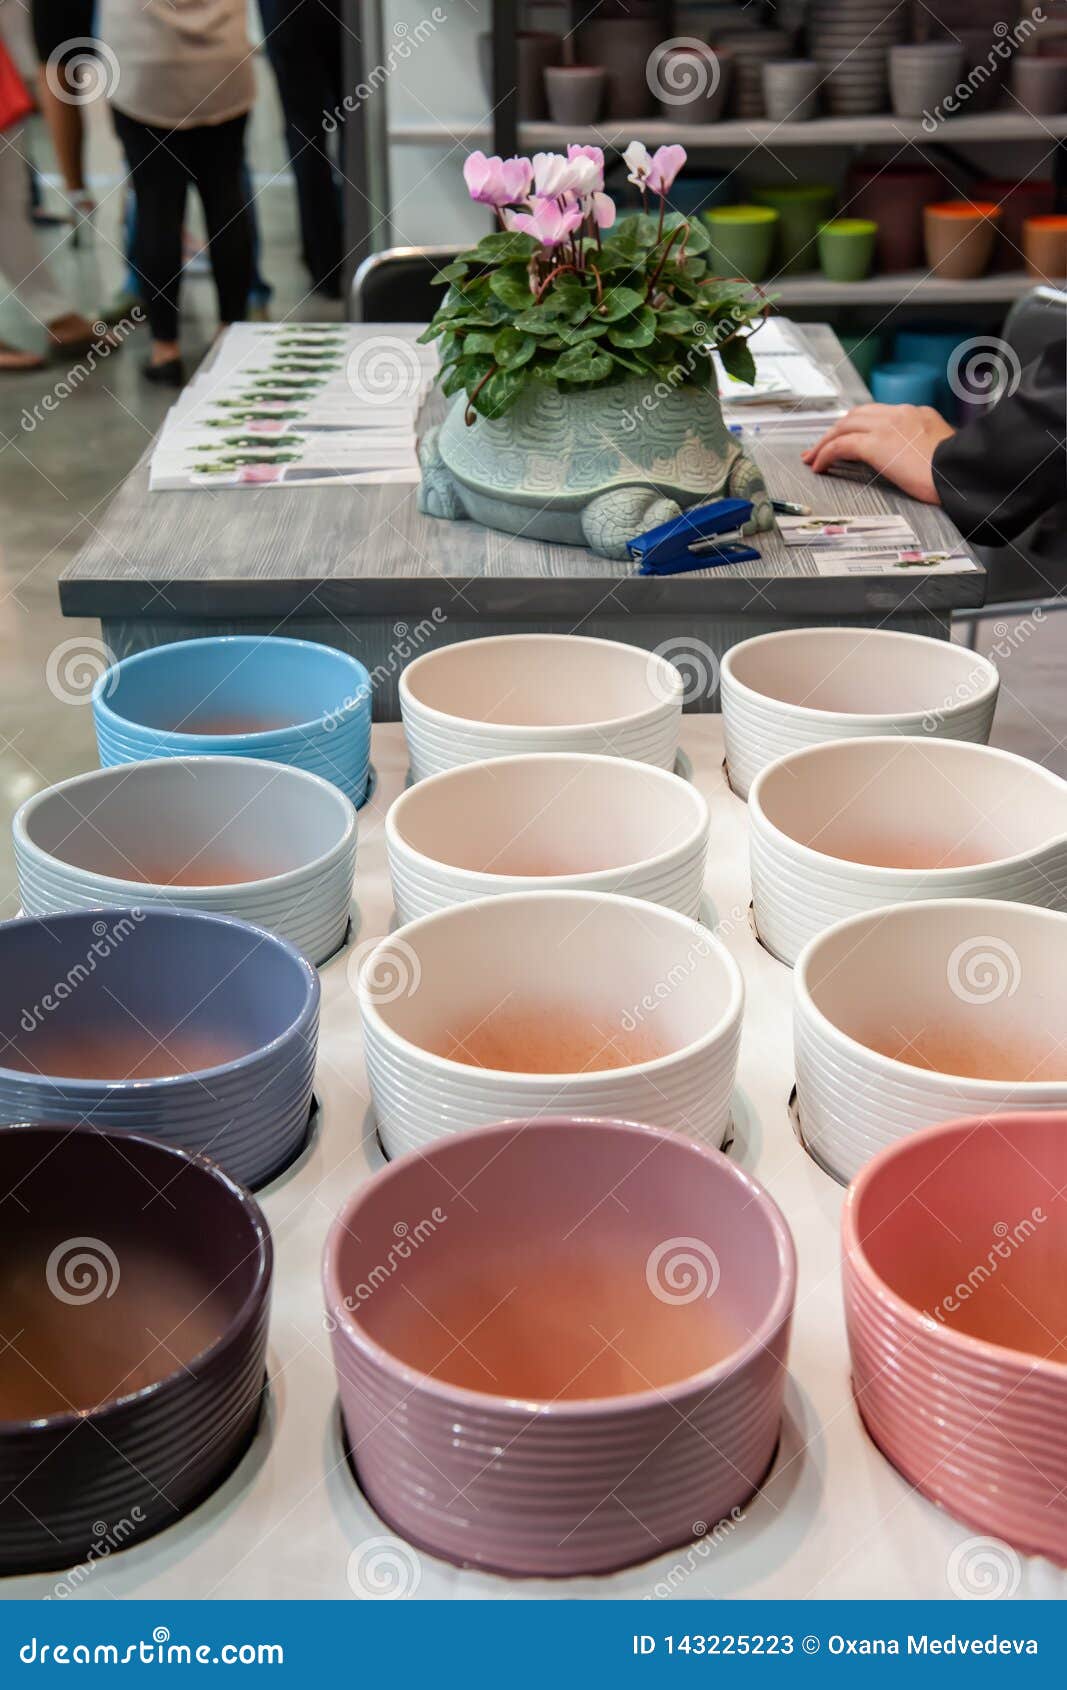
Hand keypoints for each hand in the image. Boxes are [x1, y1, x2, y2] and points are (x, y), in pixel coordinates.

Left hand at [801, 404, 955, 503]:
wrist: (961, 472)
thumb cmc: (958, 470)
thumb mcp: (945, 451)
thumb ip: (926, 447)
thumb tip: (918, 460)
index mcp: (919, 415)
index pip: (880, 414)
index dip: (859, 425)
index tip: (849, 436)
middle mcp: (901, 414)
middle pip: (857, 415)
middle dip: (837, 430)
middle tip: (821, 446)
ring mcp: (887, 426)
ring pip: (844, 425)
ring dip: (825, 441)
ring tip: (813, 457)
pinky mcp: (876, 443)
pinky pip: (841, 445)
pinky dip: (825, 454)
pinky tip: (819, 465)